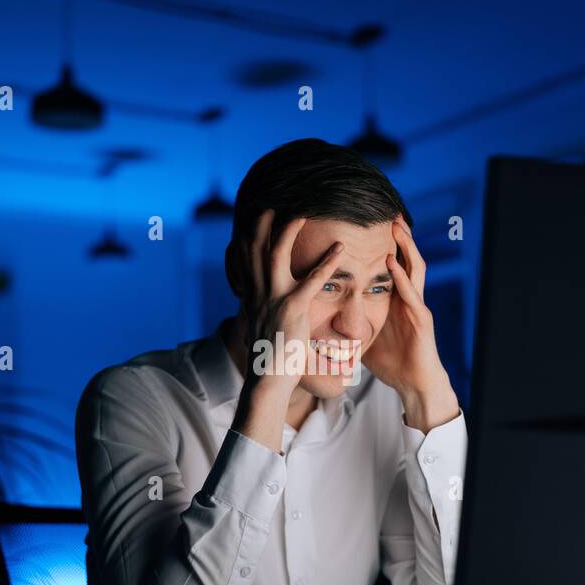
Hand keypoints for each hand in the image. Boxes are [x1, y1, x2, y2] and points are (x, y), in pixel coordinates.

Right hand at [239, 208, 344, 394]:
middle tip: (271, 205)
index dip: (247, 237)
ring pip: (276, 257)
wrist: (268, 380)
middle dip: (261, 225)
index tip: (253, 220)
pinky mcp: (293, 310)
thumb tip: (255, 305)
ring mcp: (275, 300)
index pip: (244, 259)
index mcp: (252, 297)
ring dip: (288, 233)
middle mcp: (259, 294)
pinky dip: (327, 262)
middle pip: (254, 249)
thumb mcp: (260, 329)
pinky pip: (312, 280)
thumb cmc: (268, 358)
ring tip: (302, 214)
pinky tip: (340, 248)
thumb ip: (260, 311)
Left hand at [361, 218, 459, 431]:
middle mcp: (409, 298)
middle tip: (390, 211)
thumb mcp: (366, 336)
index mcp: (396, 300)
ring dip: (406, 247)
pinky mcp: (421, 320)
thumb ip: (350, 322)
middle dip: (401, 235)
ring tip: (396, 226)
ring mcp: (417, 307)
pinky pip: (411, 294)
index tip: (374, 223)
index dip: (388, 243)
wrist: (414, 385)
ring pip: (415, 269)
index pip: (393, 264)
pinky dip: (401, 277)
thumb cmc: (392, 362)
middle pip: (407, 258)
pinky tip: (392, 263)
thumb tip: (322, 317)